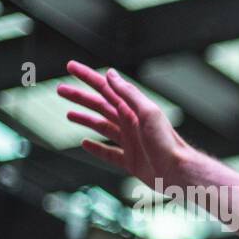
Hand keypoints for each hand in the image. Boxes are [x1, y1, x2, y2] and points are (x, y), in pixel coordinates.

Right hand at [58, 60, 192, 186]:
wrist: (178, 171)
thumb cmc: (167, 142)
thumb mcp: (148, 112)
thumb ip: (129, 94)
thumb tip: (111, 74)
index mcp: (133, 110)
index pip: (105, 89)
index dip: (87, 77)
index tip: (70, 67)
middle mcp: (130, 124)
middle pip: (100, 106)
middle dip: (80, 97)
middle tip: (60, 90)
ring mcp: (129, 142)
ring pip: (102, 127)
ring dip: (85, 119)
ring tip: (68, 114)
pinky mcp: (130, 160)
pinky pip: (108, 152)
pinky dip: (96, 148)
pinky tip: (85, 143)